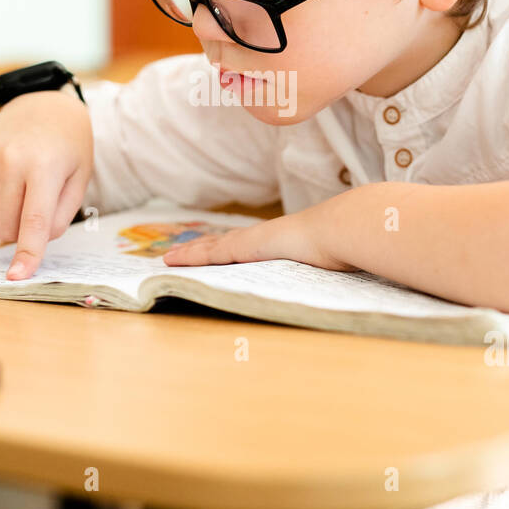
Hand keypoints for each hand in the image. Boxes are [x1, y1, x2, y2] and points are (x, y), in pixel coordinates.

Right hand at [0, 89, 92, 279]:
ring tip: (18, 191)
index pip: (33, 222)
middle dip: (19, 230)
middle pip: (5, 226)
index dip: (26, 254)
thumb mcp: (78, 180)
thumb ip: (59, 216)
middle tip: (33, 207)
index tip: (17, 277)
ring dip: (1, 216)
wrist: (44, 105)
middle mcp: (9, 159)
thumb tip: (32, 244)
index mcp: (44, 167)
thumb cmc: (67, 148)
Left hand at [161, 202, 354, 270]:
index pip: (246, 247)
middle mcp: (260, 239)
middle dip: (201, 249)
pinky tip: (171, 261)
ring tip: (168, 259)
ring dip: (189, 254)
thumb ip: (326, 267)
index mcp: (277, 244)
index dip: (228, 249)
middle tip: (180, 254)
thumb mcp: (328, 263)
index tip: (214, 250)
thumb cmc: (341, 247)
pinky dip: (189, 257)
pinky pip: (209, 254)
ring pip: (210, 249)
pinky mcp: (241, 247)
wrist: (339, 230)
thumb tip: (340, 277)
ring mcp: (250, 241)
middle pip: (222, 244)